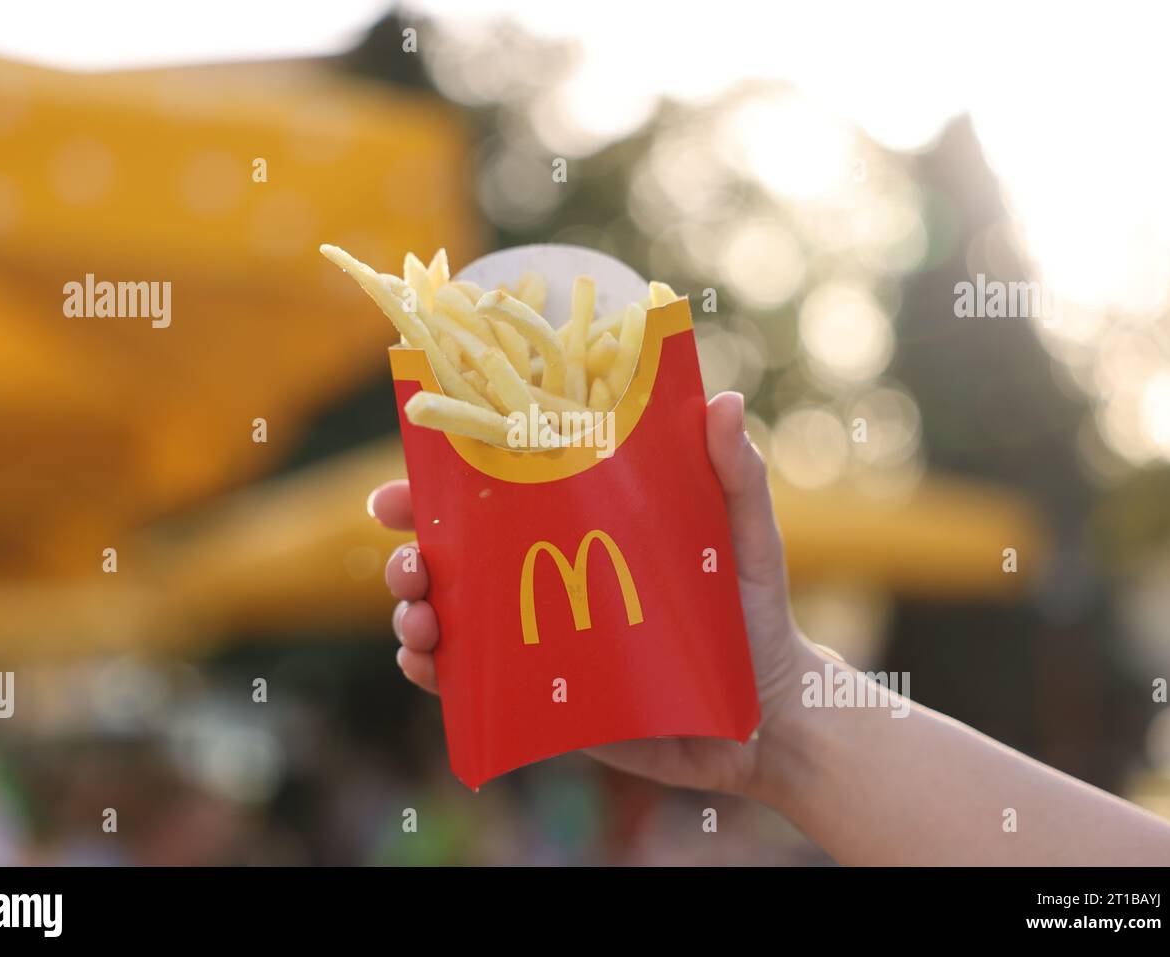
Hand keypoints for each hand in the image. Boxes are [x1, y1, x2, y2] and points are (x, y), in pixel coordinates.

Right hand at [368, 391, 804, 796]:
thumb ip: (737, 475)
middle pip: (451, 557)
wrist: (766, 714)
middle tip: (412, 562)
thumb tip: (726, 403)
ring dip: (411, 613)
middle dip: (409, 553)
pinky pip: (468, 686)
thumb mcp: (745, 537)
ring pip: (446, 619)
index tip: (403, 481)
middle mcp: (544, 577)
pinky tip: (429, 665)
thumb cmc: (755, 615)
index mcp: (577, 528)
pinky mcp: (540, 697)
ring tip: (421, 617)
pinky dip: (433, 673)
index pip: (492, 494)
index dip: (436, 484)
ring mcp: (536, 638)